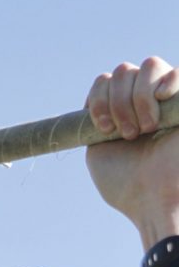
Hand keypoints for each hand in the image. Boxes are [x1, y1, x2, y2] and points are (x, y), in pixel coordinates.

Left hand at [85, 57, 178, 246]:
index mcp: (121, 112)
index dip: (100, 98)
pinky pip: (178, 72)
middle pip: (124, 71)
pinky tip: (162, 99)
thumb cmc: (127, 185)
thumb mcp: (98, 151)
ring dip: (140, 97)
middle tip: (128, 134)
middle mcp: (145, 102)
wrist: (156, 201)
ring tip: (147, 128)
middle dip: (118, 101)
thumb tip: (98, 93)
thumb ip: (94, 121)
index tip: (104, 128)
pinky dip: (167, 81)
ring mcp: (169, 100)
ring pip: (148, 65)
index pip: (105, 82)